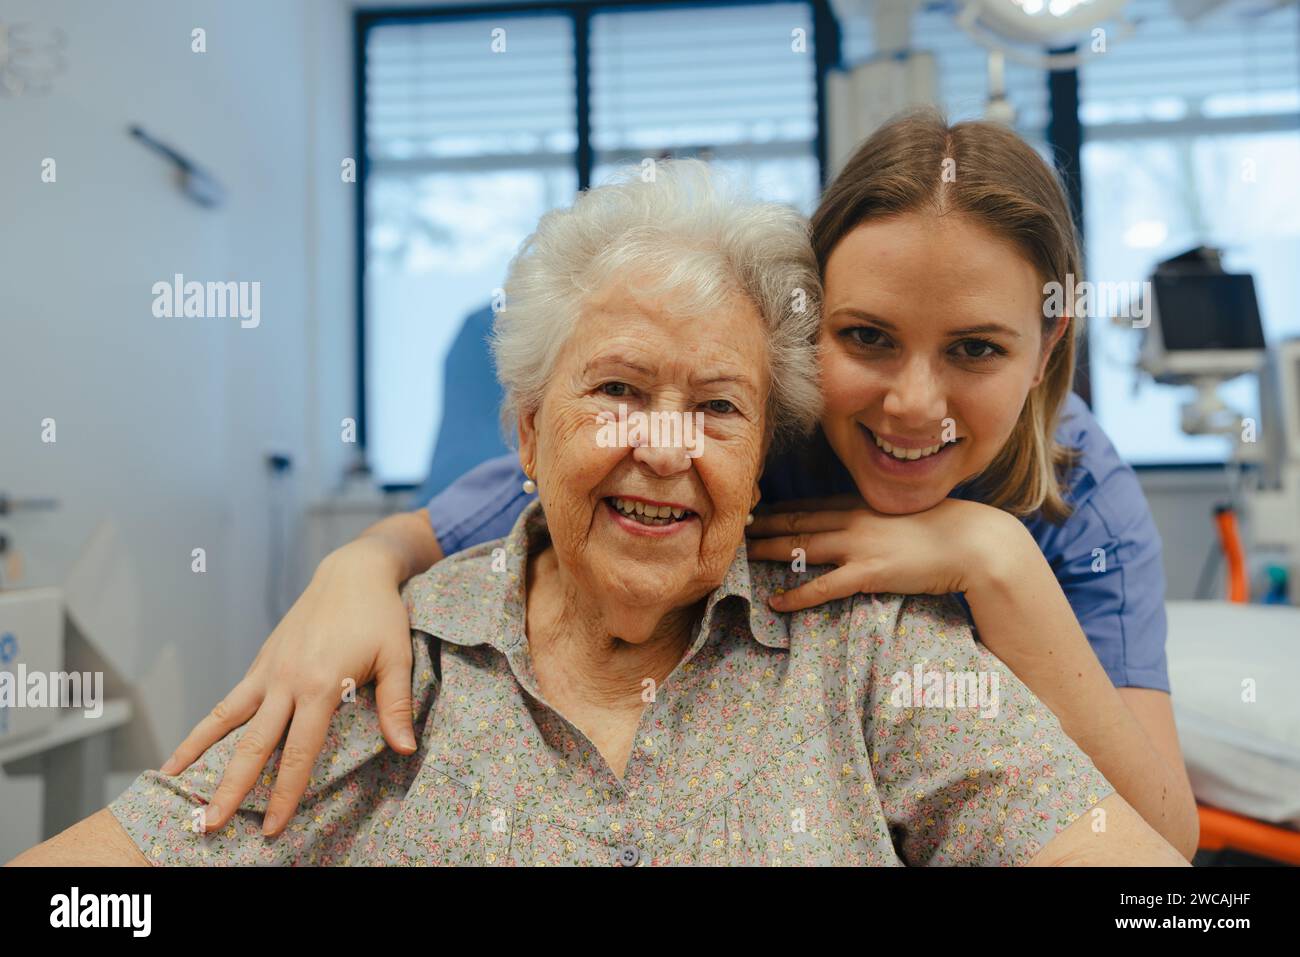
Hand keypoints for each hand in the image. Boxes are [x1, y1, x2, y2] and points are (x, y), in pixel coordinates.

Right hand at [159, 538, 417, 836]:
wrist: (351, 572)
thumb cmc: (379, 615)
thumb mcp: (397, 657)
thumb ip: (396, 706)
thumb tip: (405, 750)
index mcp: (322, 685)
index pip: (300, 752)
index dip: (285, 792)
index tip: (272, 826)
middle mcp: (286, 681)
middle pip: (254, 745)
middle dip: (231, 788)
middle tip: (209, 824)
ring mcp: (268, 670)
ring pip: (225, 720)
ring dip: (198, 755)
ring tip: (171, 786)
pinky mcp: (261, 662)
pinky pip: (228, 701)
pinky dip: (205, 727)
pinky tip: (185, 750)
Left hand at [745, 494, 1023, 611]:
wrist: (973, 542)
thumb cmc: (941, 531)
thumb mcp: (899, 517)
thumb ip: (872, 521)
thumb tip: (851, 531)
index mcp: (861, 506)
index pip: (808, 507)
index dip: (776, 510)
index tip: (750, 513)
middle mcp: (854, 521)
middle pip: (796, 522)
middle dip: (761, 527)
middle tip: (731, 532)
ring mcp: (860, 546)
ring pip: (801, 548)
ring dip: (768, 552)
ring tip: (739, 561)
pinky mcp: (870, 572)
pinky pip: (823, 586)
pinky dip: (796, 594)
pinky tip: (775, 601)